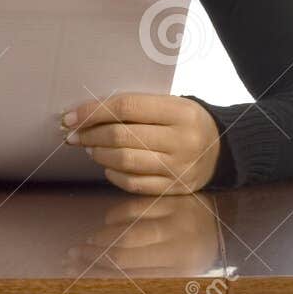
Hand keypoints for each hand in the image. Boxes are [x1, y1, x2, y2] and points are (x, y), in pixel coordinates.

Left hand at [60, 93, 220, 193]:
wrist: (221, 150)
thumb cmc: (186, 122)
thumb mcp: (170, 105)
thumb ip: (135, 108)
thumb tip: (87, 116)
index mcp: (181, 111)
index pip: (126, 107)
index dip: (92, 112)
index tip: (70, 117)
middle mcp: (182, 140)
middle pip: (121, 136)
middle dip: (90, 135)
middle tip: (74, 135)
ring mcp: (179, 168)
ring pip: (124, 162)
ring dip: (99, 154)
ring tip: (91, 148)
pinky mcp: (174, 188)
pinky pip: (133, 183)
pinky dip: (113, 174)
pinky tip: (108, 165)